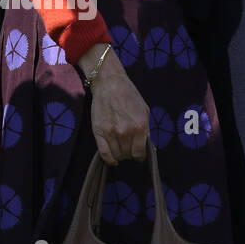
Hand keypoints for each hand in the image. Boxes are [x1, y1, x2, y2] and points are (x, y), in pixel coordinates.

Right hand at [79, 45, 148, 165]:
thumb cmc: (129, 95)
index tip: (138, 155)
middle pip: (128, 155)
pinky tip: (113, 159)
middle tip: (128, 148)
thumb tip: (146, 146)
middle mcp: (126, 131)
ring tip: (121, 148)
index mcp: (140, 126)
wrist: (110, 83)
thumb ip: (146, 130)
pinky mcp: (98, 131)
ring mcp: (111, 132)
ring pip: (117, 155)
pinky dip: (109, 160)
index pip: (140, 153)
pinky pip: (104, 153)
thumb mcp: (144, 111)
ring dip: (120, 155)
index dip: (140, 156)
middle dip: (129, 154)